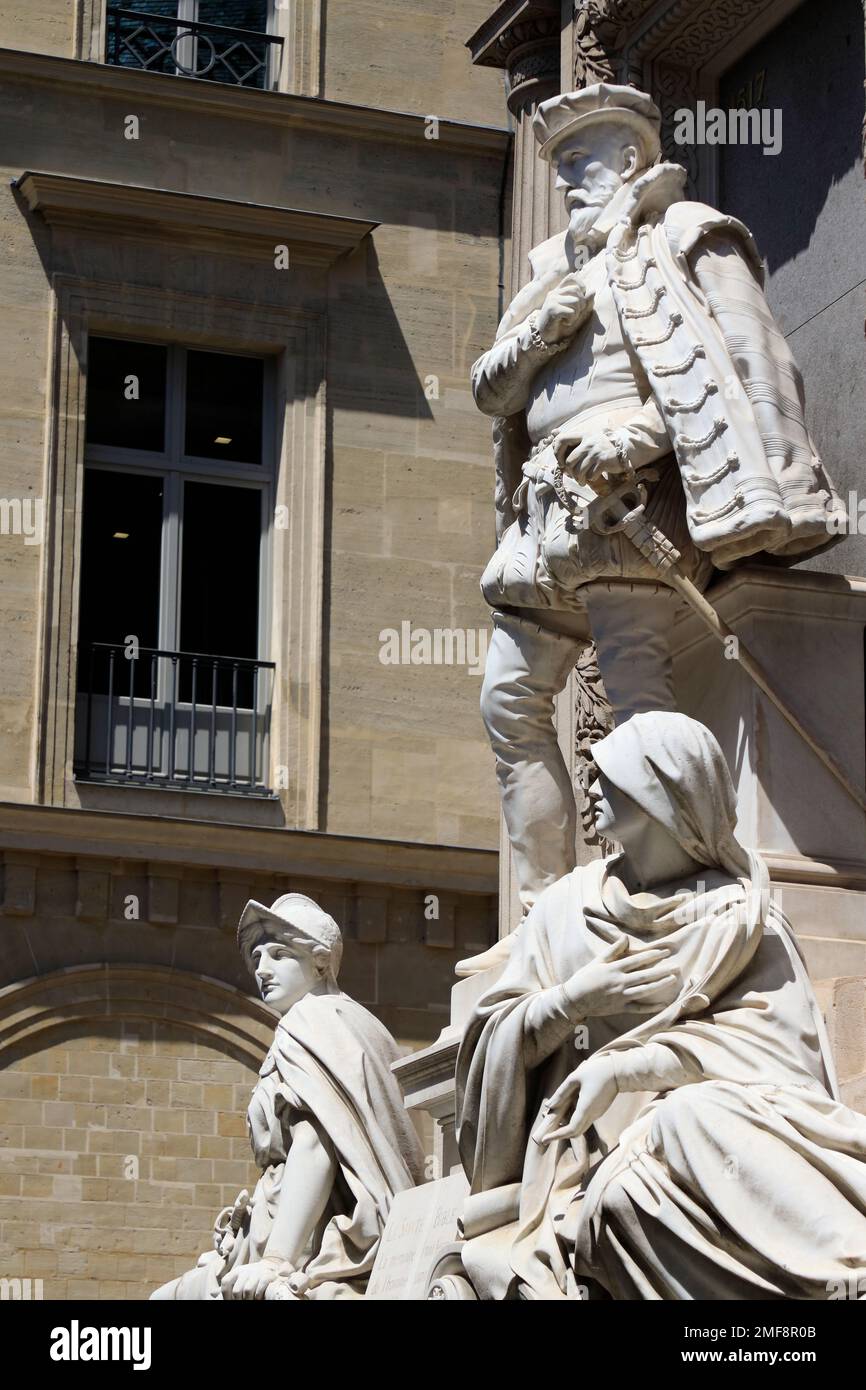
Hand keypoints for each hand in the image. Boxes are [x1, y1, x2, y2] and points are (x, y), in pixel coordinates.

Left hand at [221, 1254, 287, 1300]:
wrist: (270, 1266)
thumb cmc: (250, 1276)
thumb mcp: (238, 1278)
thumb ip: (228, 1285)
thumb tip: (212, 1294)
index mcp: (236, 1271)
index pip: (225, 1282)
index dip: (225, 1295)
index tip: (228, 1302)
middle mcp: (245, 1270)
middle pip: (237, 1290)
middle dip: (238, 1300)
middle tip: (241, 1302)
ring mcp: (256, 1272)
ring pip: (247, 1290)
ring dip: (248, 1299)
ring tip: (250, 1301)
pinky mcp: (266, 1275)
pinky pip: (260, 1287)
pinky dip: (258, 1294)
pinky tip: (258, 1297)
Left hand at [533, 1054, 618, 1145]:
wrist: (621, 1071)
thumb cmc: (597, 1071)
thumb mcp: (575, 1077)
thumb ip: (562, 1092)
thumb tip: (549, 1106)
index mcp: (585, 1108)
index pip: (571, 1130)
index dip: (557, 1136)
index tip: (545, 1139)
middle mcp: (592, 1115)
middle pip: (575, 1132)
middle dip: (560, 1134)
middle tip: (546, 1132)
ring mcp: (597, 1113)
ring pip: (580, 1127)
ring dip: (566, 1126)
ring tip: (552, 1118)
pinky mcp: (599, 1109)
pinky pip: (584, 1120)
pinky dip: (573, 1120)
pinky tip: (565, 1110)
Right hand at [535, 273, 588, 345]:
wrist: (548, 339)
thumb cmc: (562, 326)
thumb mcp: (578, 314)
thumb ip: (586, 303)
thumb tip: (593, 291)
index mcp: (559, 291)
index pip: (571, 278)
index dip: (581, 285)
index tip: (581, 299)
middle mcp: (554, 293)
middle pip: (576, 290)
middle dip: (581, 303)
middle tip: (575, 314)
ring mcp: (552, 300)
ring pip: (575, 300)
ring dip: (577, 313)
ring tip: (570, 319)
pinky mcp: (551, 309)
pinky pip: (570, 311)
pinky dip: (572, 319)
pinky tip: (565, 323)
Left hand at [553, 428, 630, 486]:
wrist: (625, 450)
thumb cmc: (603, 449)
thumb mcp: (590, 441)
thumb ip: (576, 446)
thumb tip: (560, 461)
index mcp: (583, 434)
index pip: (561, 440)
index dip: (557, 453)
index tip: (561, 463)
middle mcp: (588, 441)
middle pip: (569, 461)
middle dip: (570, 473)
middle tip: (575, 476)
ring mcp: (596, 451)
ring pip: (578, 471)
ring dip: (579, 479)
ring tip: (582, 481)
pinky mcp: (603, 461)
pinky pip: (590, 475)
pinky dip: (590, 479)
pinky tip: (593, 478)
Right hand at [564, 940, 678, 1016]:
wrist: (574, 1000)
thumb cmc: (585, 978)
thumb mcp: (597, 961)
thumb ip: (613, 950)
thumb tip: (625, 938)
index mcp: (614, 969)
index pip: (637, 960)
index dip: (652, 955)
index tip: (665, 951)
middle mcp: (620, 982)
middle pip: (645, 975)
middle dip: (662, 970)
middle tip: (676, 966)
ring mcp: (621, 996)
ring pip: (645, 990)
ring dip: (660, 985)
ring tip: (673, 980)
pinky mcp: (620, 1008)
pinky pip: (639, 1008)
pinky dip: (651, 1007)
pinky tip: (664, 1005)